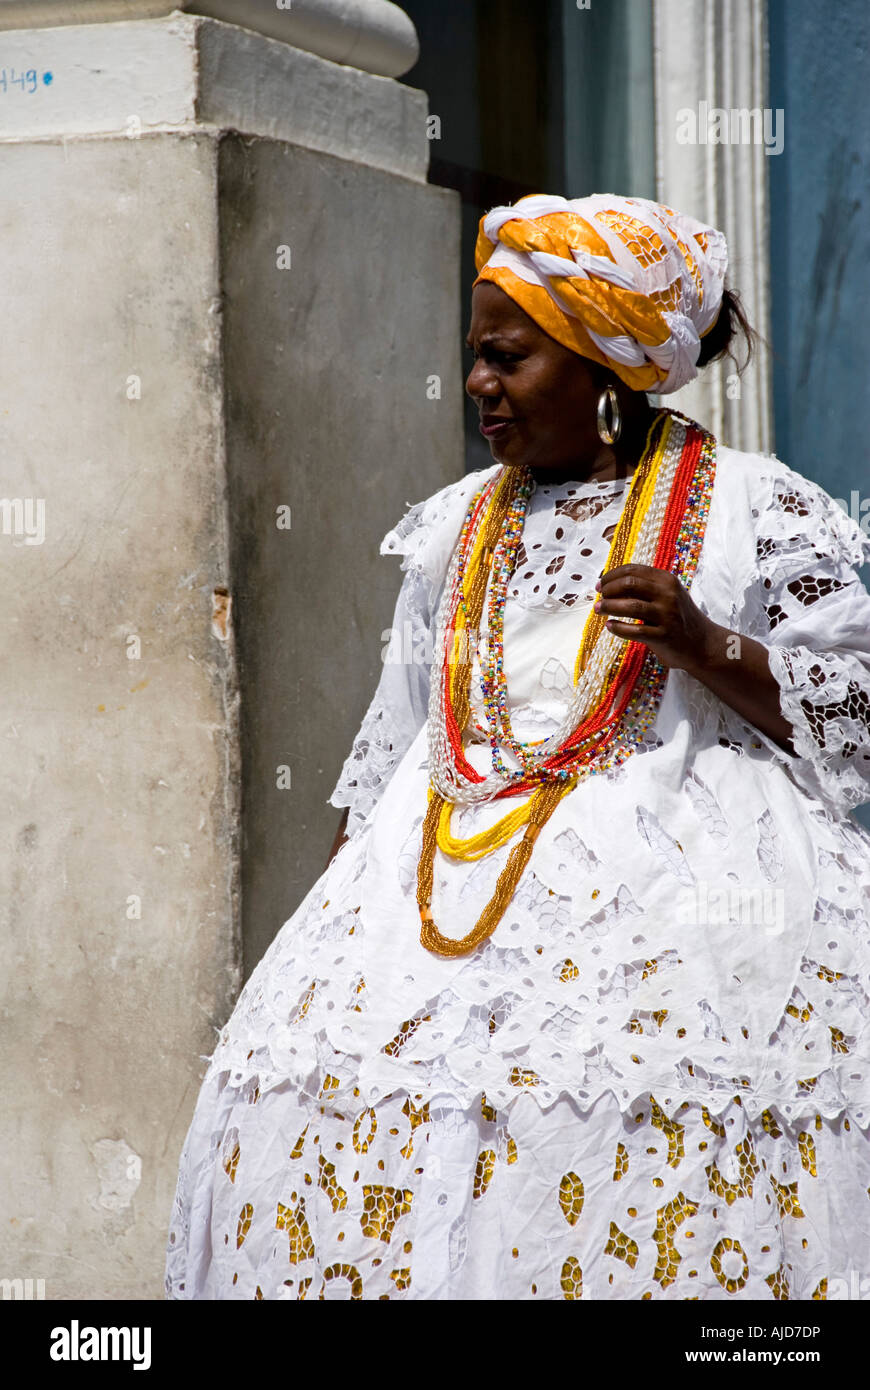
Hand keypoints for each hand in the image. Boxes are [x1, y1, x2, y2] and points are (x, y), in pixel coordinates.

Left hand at [594, 563, 714, 671]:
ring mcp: (667, 615)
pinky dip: (618, 628)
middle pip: (630, 584)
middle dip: (609, 590)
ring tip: (599, 609)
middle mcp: (668, 594)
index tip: (600, 584)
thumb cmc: (677, 617)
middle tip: (599, 598)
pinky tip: (610, 626)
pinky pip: (635, 630)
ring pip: (631, 606)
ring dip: (609, 606)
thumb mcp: (667, 595)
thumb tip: (609, 583)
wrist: (702, 643)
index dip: (611, 576)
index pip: (632, 570)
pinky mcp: (664, 636)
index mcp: (666, 580)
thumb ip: (644, 587)